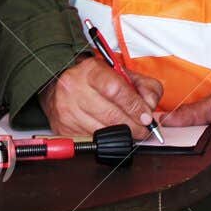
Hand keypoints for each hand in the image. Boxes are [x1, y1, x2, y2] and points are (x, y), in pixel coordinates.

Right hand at [41, 58, 163, 138]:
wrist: (59, 87)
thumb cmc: (94, 81)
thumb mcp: (121, 74)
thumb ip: (144, 85)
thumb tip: (150, 104)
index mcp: (90, 70)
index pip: (115, 89)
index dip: (134, 105)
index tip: (146, 116)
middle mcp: (74, 88)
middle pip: (111, 115)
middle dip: (134, 126)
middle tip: (144, 129)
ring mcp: (66, 109)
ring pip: (102, 131)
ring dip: (122, 135)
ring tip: (130, 131)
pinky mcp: (63, 127)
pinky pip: (92, 140)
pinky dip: (106, 140)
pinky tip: (110, 132)